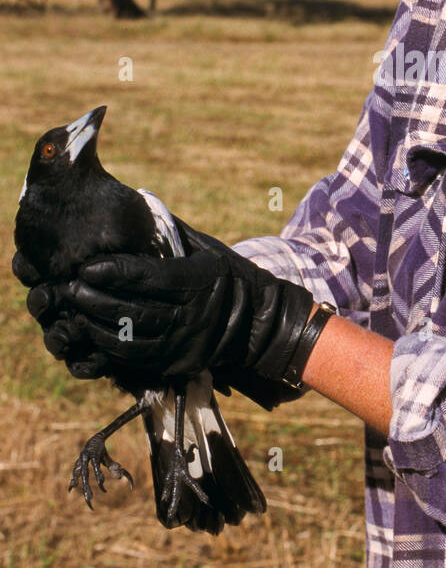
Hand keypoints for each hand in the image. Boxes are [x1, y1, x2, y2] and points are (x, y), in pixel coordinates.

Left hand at [17, 218, 316, 384]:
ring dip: (94, 325)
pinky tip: (88, 332)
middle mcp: (192, 317)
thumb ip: (169, 233)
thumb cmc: (225, 275)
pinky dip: (106, 346)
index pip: (149, 278)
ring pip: (128, 339)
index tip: (85, 265)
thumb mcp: (205, 249)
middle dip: (94, 299)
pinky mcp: (175, 364)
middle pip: (133, 311)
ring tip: (71, 309)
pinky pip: (133, 359)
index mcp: (200, 282)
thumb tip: (132, 203)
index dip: (114, 272)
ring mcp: (183, 345)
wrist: (255, 324)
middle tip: (68, 287)